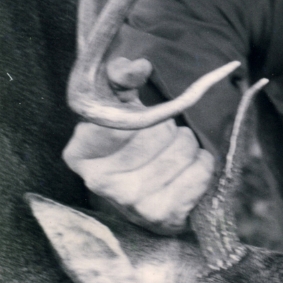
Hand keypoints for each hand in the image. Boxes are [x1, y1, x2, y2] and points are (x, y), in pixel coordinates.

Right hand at [62, 56, 214, 233]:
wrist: (148, 197)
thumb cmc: (131, 147)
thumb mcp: (119, 108)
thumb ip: (120, 78)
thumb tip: (136, 66)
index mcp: (80, 153)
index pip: (119, 117)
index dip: (138, 111)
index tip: (141, 113)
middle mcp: (100, 182)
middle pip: (158, 131)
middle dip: (168, 129)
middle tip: (162, 139)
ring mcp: (131, 203)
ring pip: (183, 149)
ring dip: (188, 145)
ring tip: (175, 153)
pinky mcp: (162, 216)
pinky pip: (200, 171)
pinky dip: (202, 164)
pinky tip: (189, 169)